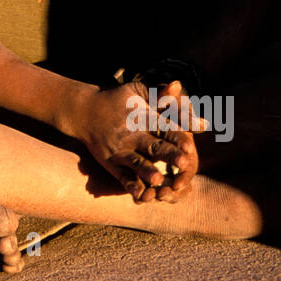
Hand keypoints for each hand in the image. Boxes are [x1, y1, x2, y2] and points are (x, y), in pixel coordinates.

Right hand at [73, 79, 206, 203]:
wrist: (82, 111)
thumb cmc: (116, 100)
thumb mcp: (136, 91)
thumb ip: (159, 92)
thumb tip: (177, 84)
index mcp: (142, 116)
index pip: (165, 123)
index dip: (181, 130)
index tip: (197, 134)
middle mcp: (132, 134)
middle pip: (154, 146)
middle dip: (169, 154)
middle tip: (185, 162)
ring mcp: (120, 150)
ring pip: (138, 163)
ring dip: (149, 172)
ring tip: (160, 180)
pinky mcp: (111, 163)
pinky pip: (122, 176)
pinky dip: (131, 186)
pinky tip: (141, 195)